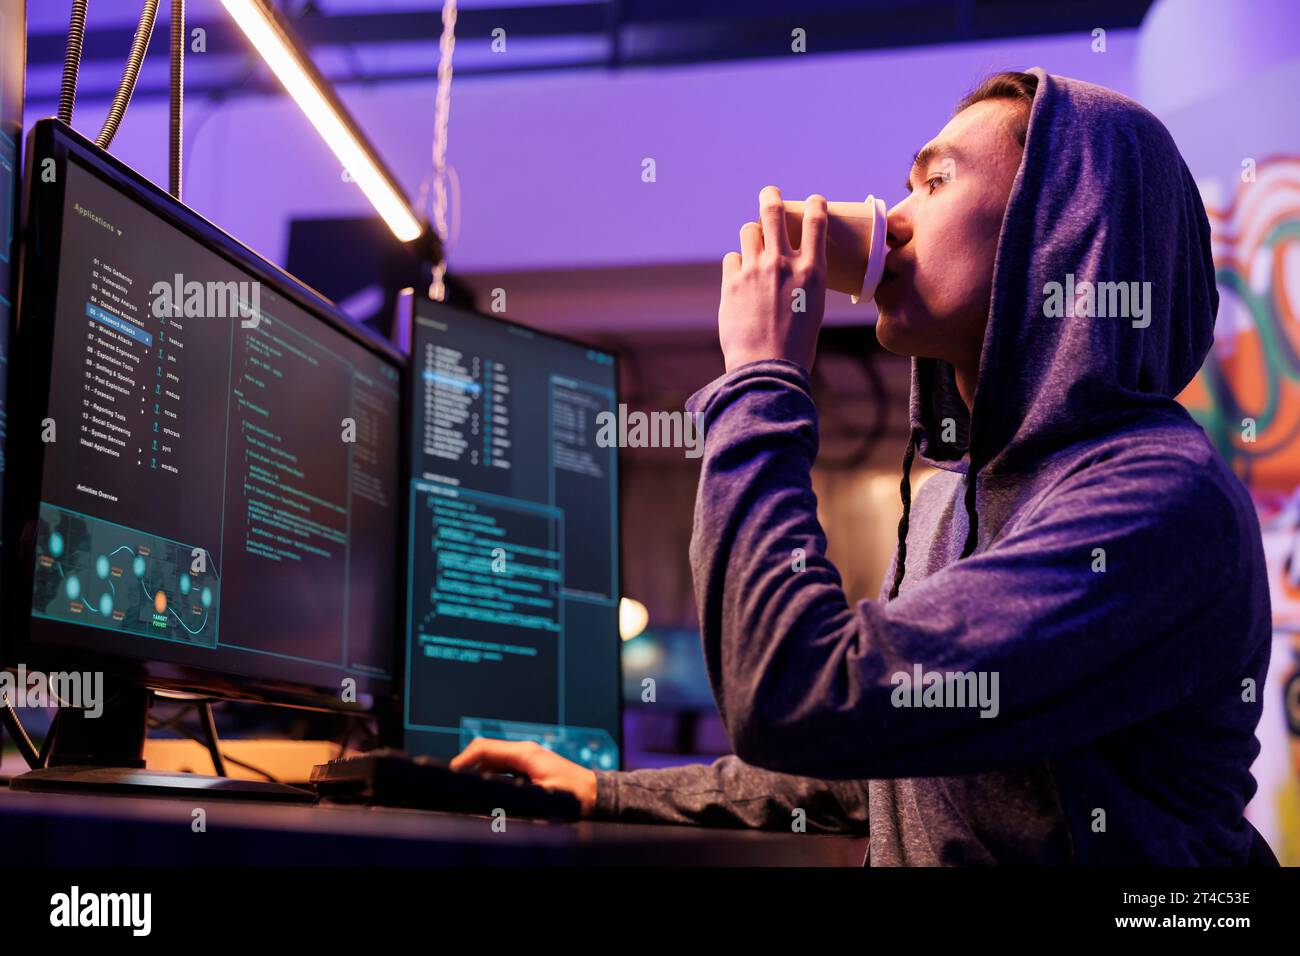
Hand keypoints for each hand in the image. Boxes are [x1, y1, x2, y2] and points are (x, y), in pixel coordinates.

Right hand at [450, 738, 598, 816]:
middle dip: (466, 767)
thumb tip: (491, 811)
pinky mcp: (528, 768)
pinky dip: (488, 779)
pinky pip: (501, 769)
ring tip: (463, 790)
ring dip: (477, 774)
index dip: (463, 760)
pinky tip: (484, 793)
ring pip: (492, 762)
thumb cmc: (576, 795)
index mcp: (525, 753)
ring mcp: (526, 759)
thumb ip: (516, 803)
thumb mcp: (544, 800)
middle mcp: (523, 752)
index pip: (484, 748)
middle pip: (485, 753)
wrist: (596, 794)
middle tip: (452, 785)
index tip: (449, 774)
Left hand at [718, 186, 828, 373]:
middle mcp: (782, 263)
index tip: (813, 201)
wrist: (767, 369)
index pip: (816, 221)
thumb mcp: (813, 309)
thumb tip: (793, 271)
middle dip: (770, 196)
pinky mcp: (731, 283)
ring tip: (755, 241)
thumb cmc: (797, 347)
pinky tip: (740, 276)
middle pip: (773, 211)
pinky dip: (737, 264)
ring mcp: (754, 271)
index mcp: (811, 271)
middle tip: (770, 192)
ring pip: (749, 231)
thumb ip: (803, 283)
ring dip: (753, 233)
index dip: (815, 204)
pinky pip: (732, 258)